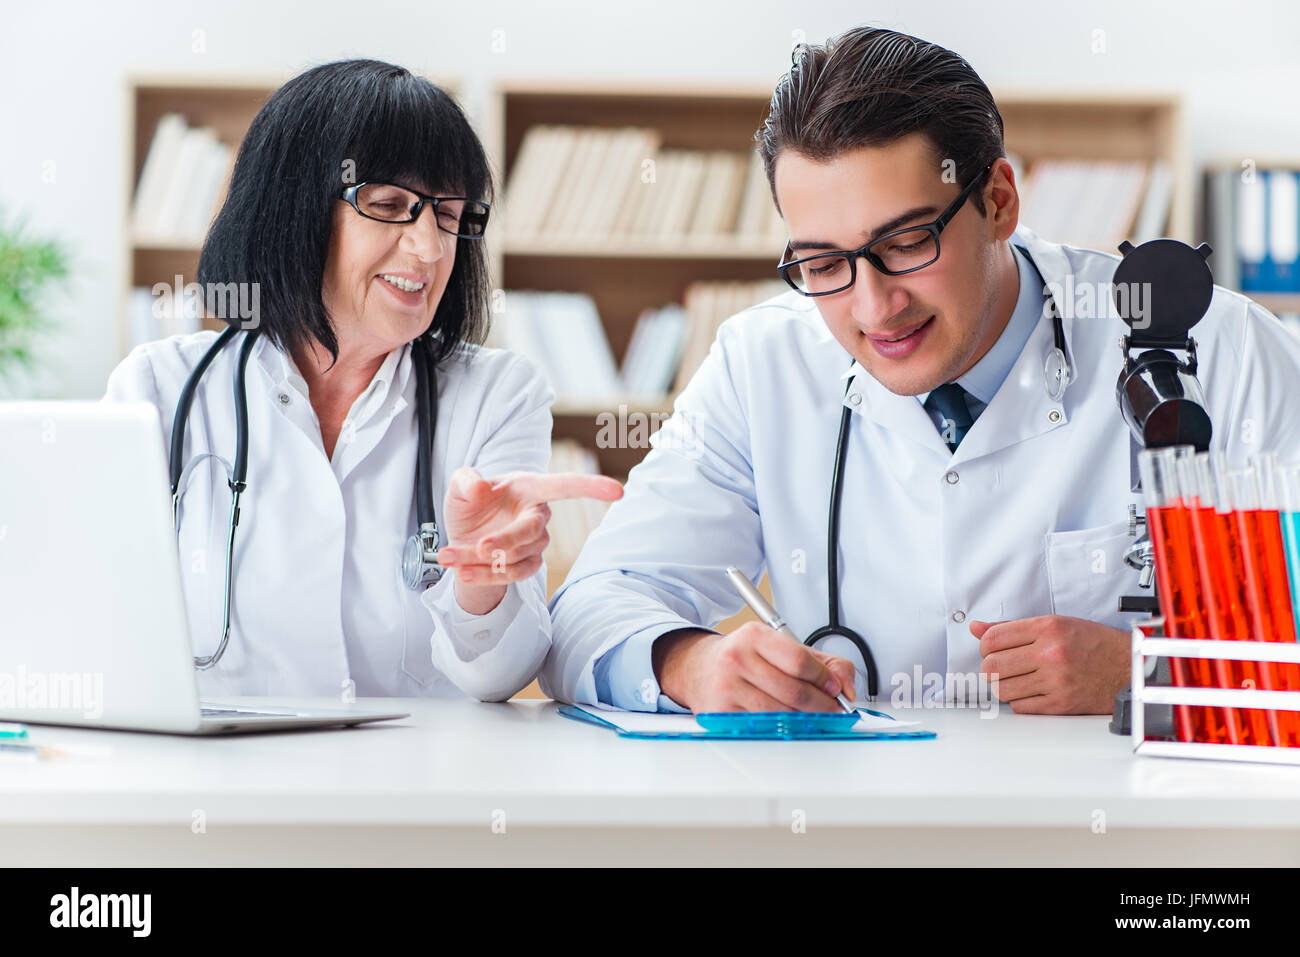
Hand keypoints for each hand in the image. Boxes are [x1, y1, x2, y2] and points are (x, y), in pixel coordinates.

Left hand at [435, 467, 622, 614]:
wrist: (463, 535)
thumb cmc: (470, 503)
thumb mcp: (460, 487)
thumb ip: (466, 481)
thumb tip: (480, 487)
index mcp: (529, 488)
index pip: (564, 486)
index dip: (591, 487)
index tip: (617, 491)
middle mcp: (538, 515)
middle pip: (532, 533)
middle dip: (505, 541)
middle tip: (478, 546)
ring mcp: (535, 544)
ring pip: (514, 557)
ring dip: (478, 559)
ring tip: (447, 554)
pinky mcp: (526, 565)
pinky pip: (510, 576)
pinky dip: (483, 575)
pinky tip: (460, 570)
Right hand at [652, 622, 856, 712]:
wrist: (699, 669)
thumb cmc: (744, 658)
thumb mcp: (780, 647)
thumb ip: (822, 662)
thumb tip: (847, 687)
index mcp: (754, 636)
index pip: (799, 661)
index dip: (825, 679)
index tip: (837, 689)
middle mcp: (737, 659)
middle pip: (793, 691)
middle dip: (823, 705)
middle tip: (834, 710)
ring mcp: (727, 687)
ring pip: (781, 713)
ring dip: (807, 720)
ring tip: (817, 718)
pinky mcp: (721, 713)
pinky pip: (764, 727)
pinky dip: (784, 729)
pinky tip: (791, 724)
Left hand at [971, 615, 1128, 713]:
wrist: (1130, 669)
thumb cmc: (1094, 644)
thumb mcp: (1056, 624)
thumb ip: (1013, 627)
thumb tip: (976, 628)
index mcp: (1048, 628)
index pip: (992, 639)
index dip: (985, 646)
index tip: (992, 649)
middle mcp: (1051, 654)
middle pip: (991, 666)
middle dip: (991, 667)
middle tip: (1003, 666)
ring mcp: (1056, 681)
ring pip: (1001, 689)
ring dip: (1004, 685)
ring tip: (1018, 679)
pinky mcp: (1061, 705)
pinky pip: (1020, 707)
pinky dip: (1020, 701)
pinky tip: (1032, 692)